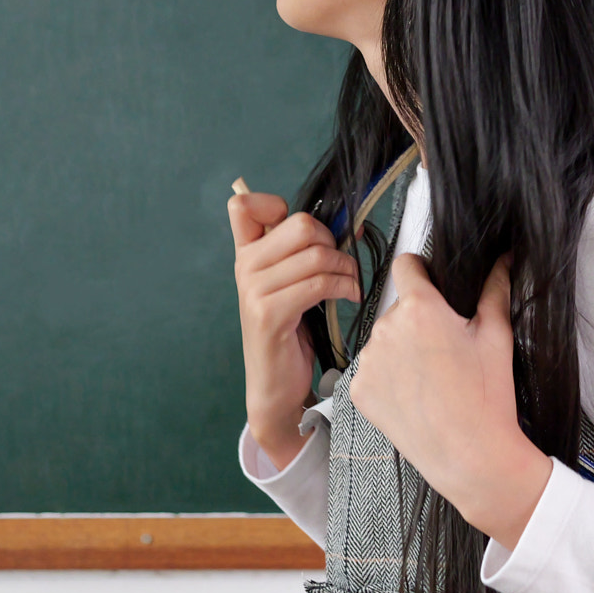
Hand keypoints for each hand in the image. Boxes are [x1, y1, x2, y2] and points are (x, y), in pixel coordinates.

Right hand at [228, 190, 362, 469]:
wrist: (275, 387)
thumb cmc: (290, 333)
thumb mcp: (291, 285)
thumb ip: (304, 252)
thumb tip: (350, 224)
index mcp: (246, 254)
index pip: (243, 205)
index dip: (277, 205)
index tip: (305, 233)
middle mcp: (243, 267)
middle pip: (300, 224)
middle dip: (332, 242)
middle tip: (342, 266)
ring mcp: (253, 290)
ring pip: (316, 255)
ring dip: (346, 269)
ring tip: (350, 285)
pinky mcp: (269, 313)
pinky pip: (318, 283)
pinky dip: (344, 287)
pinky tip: (349, 297)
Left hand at [348, 251, 552, 548]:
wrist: (470, 456)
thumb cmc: (487, 397)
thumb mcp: (497, 336)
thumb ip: (495, 288)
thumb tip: (504, 258)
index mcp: (420, 308)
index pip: (407, 264)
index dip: (421, 270)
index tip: (430, 283)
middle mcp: (386, 328)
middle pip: (399, 308)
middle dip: (418, 320)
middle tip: (445, 349)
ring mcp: (368, 361)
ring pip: (384, 340)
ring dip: (401, 349)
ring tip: (431, 378)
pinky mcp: (358, 389)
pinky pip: (371, 371)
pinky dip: (388, 378)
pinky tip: (414, 396)